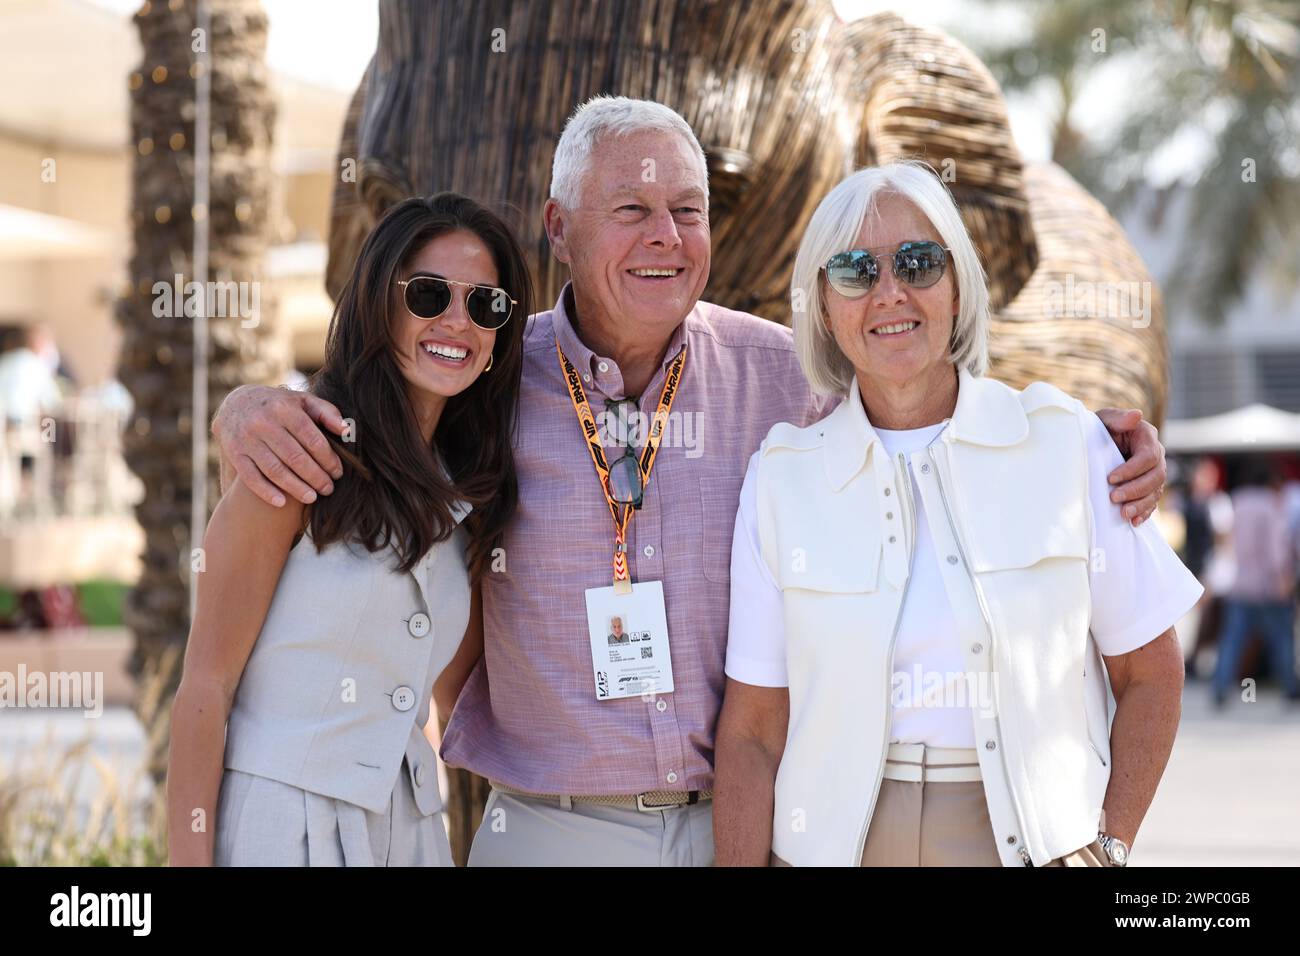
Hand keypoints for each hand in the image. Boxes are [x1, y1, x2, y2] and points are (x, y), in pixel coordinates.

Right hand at [211, 385, 346, 506]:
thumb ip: (327, 413)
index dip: (328, 460)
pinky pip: (250, 477)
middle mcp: (264, 422)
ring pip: (275, 470)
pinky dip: (266, 491)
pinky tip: (282, 503)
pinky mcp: (234, 452)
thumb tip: (346, 431)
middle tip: (328, 489)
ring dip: (296, 487)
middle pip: (295, 457)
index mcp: (285, 409)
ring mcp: (247, 438)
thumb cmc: (280, 406)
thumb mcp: (303, 401)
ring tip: (312, 498)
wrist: (236, 403)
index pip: (313, 440)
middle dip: (316, 477)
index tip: (338, 473)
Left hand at [1095, 407, 1165, 526]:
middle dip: (1136, 489)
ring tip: (1124, 514)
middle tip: (1114, 498)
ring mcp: (1154, 472)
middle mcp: (1156, 456)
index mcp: (1147, 437)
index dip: (1131, 469)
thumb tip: (1137, 414)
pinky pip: (1153, 502)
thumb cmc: (1100, 428)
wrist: (1097, 443)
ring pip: (1156, 491)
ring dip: (1141, 504)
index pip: (1148, 456)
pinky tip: (1134, 522)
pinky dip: (1145, 512)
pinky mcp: (1149, 487)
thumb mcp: (1105, 419)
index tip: (1110, 478)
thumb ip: (1119, 418)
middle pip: (1156, 476)